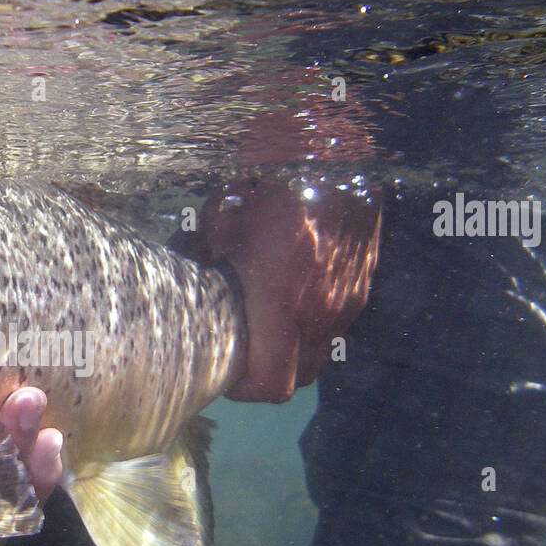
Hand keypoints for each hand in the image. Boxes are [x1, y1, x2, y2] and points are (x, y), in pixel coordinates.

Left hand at [197, 176, 380, 402]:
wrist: (335, 155)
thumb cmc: (270, 185)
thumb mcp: (221, 220)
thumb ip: (203, 255)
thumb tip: (184, 269)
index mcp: (281, 303)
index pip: (272, 383)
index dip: (246, 390)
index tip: (227, 375)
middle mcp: (320, 313)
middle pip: (297, 378)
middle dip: (268, 376)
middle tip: (242, 357)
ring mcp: (346, 303)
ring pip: (319, 355)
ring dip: (292, 354)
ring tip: (266, 330)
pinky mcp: (361, 288)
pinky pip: (335, 327)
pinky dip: (313, 328)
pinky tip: (293, 300)